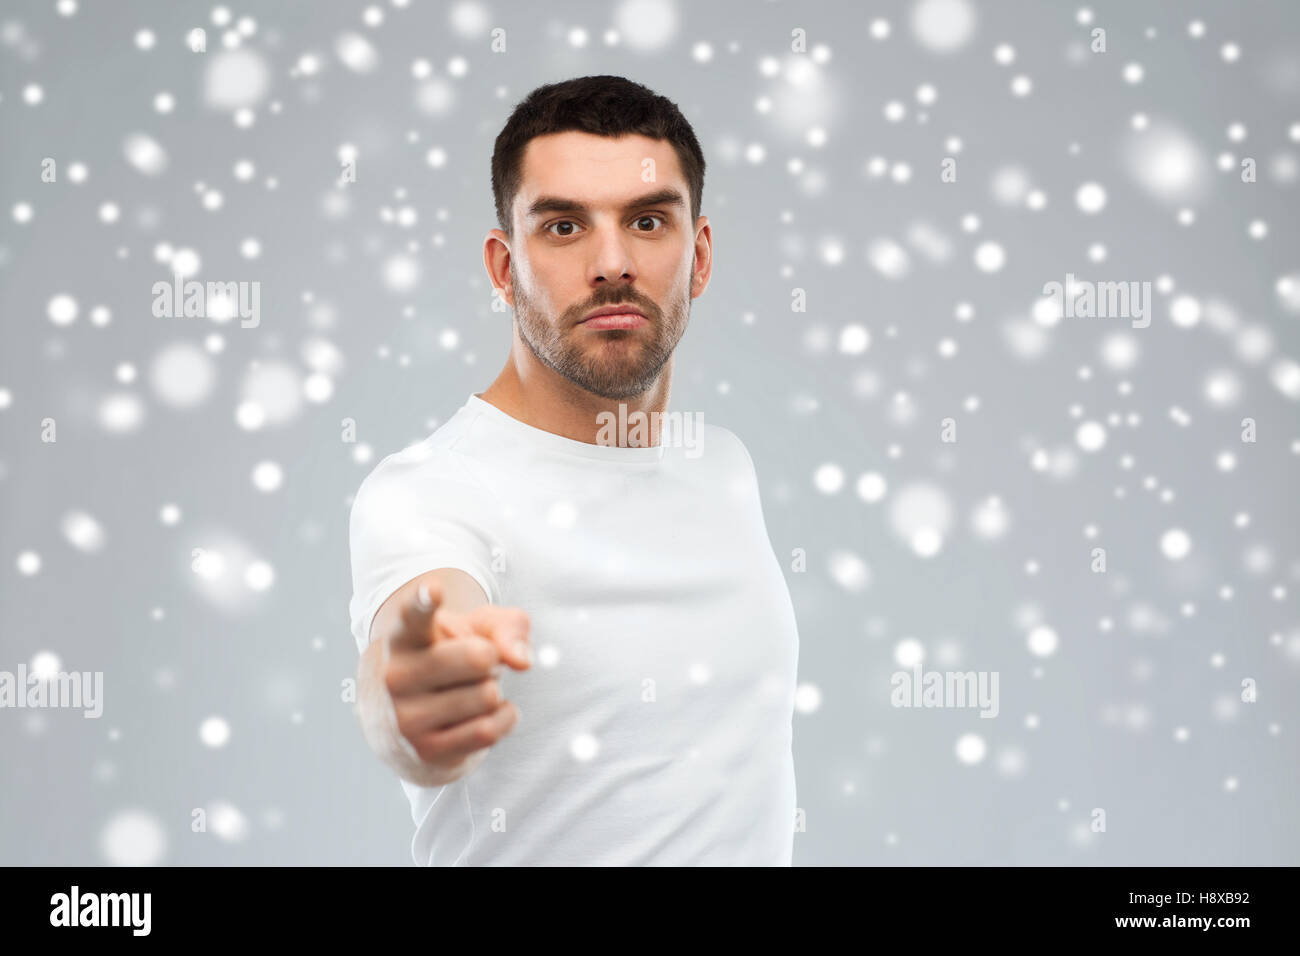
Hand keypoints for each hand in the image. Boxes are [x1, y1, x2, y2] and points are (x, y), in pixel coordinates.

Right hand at [379, 579, 530, 778]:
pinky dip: (503, 719)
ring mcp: (407, 717)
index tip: (433, 589)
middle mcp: (397, 675)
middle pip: (479, 657)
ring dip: (494, 691)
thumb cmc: (456, 656)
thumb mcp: (481, 628)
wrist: (424, 713)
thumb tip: (521, 661)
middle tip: (475, 662)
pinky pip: (488, 730)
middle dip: (492, 659)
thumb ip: (508, 628)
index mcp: (405, 637)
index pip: (415, 617)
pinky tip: (487, 713)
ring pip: (487, 696)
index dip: (424, 602)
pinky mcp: (427, 750)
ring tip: (470, 690)